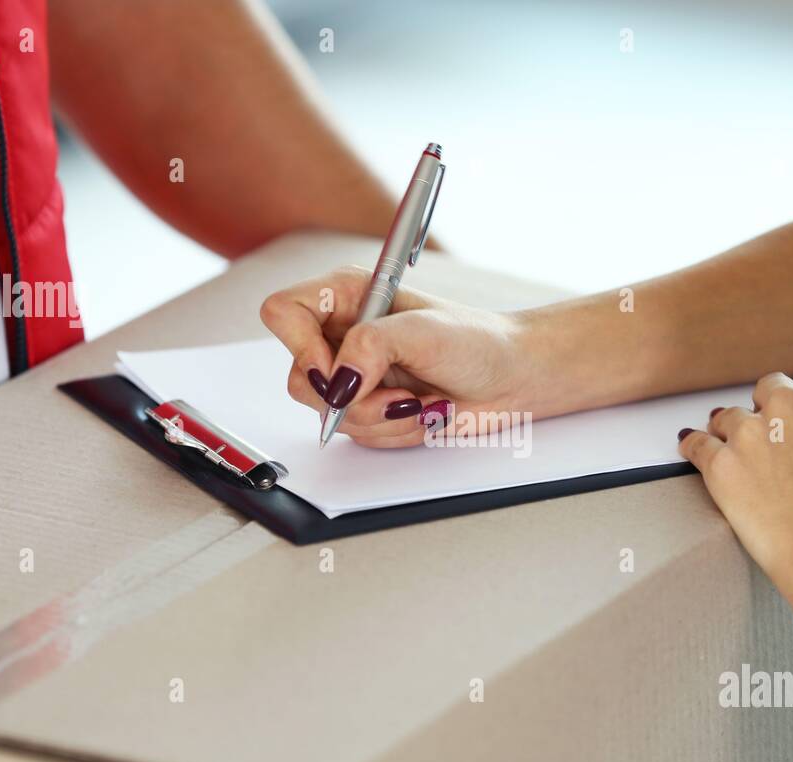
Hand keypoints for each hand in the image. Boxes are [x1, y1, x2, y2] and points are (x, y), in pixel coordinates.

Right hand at [260, 267, 535, 446]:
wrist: (509, 379)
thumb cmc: (477, 342)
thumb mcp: (424, 332)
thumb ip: (372, 346)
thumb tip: (338, 380)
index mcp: (345, 296)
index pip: (283, 313)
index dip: (300, 347)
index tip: (338, 372)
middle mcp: (341, 334)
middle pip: (300, 377)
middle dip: (353, 399)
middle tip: (398, 394)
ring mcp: (353, 375)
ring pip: (328, 415)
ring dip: (381, 417)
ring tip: (421, 401)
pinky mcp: (367, 408)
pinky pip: (356, 434)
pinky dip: (393, 432)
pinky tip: (423, 412)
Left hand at [677, 373, 792, 603]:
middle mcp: (790, 405)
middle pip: (767, 394)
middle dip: (767, 414)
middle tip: (771, 443)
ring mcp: (751, 434)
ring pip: (728, 418)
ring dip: (731, 434)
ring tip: (735, 456)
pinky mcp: (721, 465)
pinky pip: (696, 444)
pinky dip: (693, 446)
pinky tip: (690, 448)